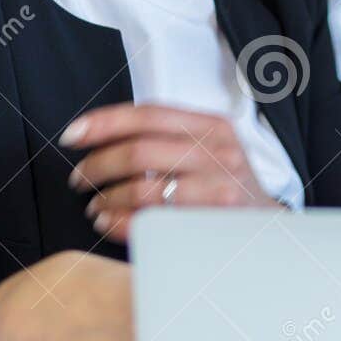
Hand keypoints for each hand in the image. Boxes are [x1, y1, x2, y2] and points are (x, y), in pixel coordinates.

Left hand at [60, 102, 275, 240]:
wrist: (267, 226)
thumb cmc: (225, 186)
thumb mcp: (208, 149)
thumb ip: (167, 137)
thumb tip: (102, 136)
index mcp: (212, 126)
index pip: (148, 114)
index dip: (104, 123)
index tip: (73, 135)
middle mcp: (218, 152)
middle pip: (140, 151)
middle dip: (98, 165)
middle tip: (79, 178)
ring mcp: (219, 188)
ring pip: (144, 188)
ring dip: (106, 198)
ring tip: (94, 206)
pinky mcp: (213, 223)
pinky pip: (152, 222)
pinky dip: (120, 223)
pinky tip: (108, 223)